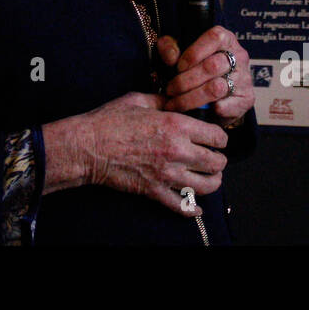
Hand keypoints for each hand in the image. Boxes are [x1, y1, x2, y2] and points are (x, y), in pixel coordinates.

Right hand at [77, 91, 228, 213]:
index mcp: (176, 125)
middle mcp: (177, 151)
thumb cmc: (109, 121)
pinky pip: (183, 206)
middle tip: (215, 158)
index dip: (220, 138)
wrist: (88, 146)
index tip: (216, 139)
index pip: (216, 136)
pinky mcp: (155, 191)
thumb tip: (175, 101)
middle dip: (219, 160)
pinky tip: (197, 206)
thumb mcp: (139, 100)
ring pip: (207, 186)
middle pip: (216, 162)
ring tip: (210, 178)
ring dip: (212, 182)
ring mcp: (167, 174)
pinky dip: (193, 209)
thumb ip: (163, 101)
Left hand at [158, 27, 254, 127]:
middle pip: (213, 66)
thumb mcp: (181, 54)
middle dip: (186, 80)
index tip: (178, 67)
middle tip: (170, 90)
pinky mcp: (246, 99)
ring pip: (217, 88)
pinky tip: (197, 111)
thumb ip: (171, 49)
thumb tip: (170, 55)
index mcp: (225, 39)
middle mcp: (239, 57)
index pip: (214, 38)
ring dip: (191, 98)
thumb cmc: (197, 70)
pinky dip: (208, 110)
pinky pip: (227, 106)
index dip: (194, 53)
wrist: (216, 96)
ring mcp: (244, 78)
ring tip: (175, 103)